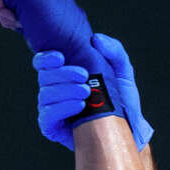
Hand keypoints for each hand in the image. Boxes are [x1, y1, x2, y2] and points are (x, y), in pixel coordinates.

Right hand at [35, 41, 153, 151]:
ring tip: (87, 93)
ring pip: (45, 95)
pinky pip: (47, 116)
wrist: (127, 130)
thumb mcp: (122, 71)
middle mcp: (54, 91)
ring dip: (66, 91)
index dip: (47, 58)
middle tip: (84, 76)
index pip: (43, 62)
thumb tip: (96, 39)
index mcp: (64, 75)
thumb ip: (114, 51)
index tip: (62, 57)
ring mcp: (52, 110)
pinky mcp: (52, 128)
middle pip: (44, 76)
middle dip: (64, 74)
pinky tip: (80, 107)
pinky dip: (62, 108)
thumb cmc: (121, 102)